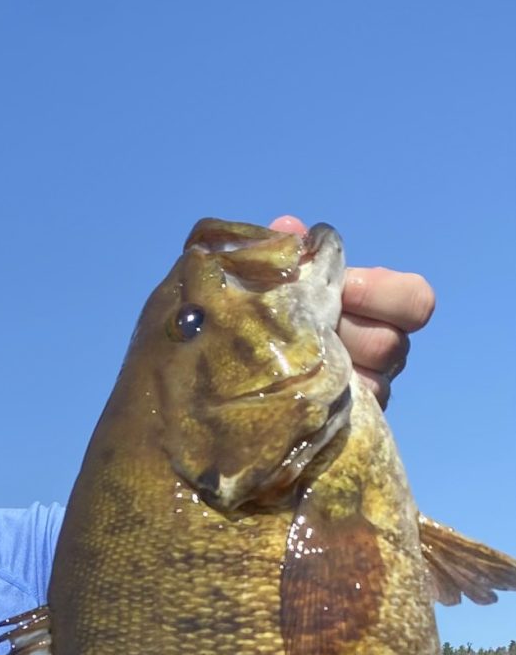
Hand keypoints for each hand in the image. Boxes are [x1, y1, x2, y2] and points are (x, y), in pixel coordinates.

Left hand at [269, 215, 435, 409]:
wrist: (238, 367)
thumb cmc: (266, 313)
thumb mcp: (275, 278)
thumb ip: (286, 254)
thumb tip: (288, 229)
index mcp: (379, 308)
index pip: (416, 301)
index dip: (385, 293)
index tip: (345, 287)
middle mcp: (382, 351)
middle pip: (391, 346)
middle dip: (347, 334)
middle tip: (308, 329)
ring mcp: (368, 391)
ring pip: (374, 385)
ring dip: (333, 370)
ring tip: (292, 360)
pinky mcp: (346, 425)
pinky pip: (349, 419)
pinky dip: (322, 403)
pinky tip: (291, 390)